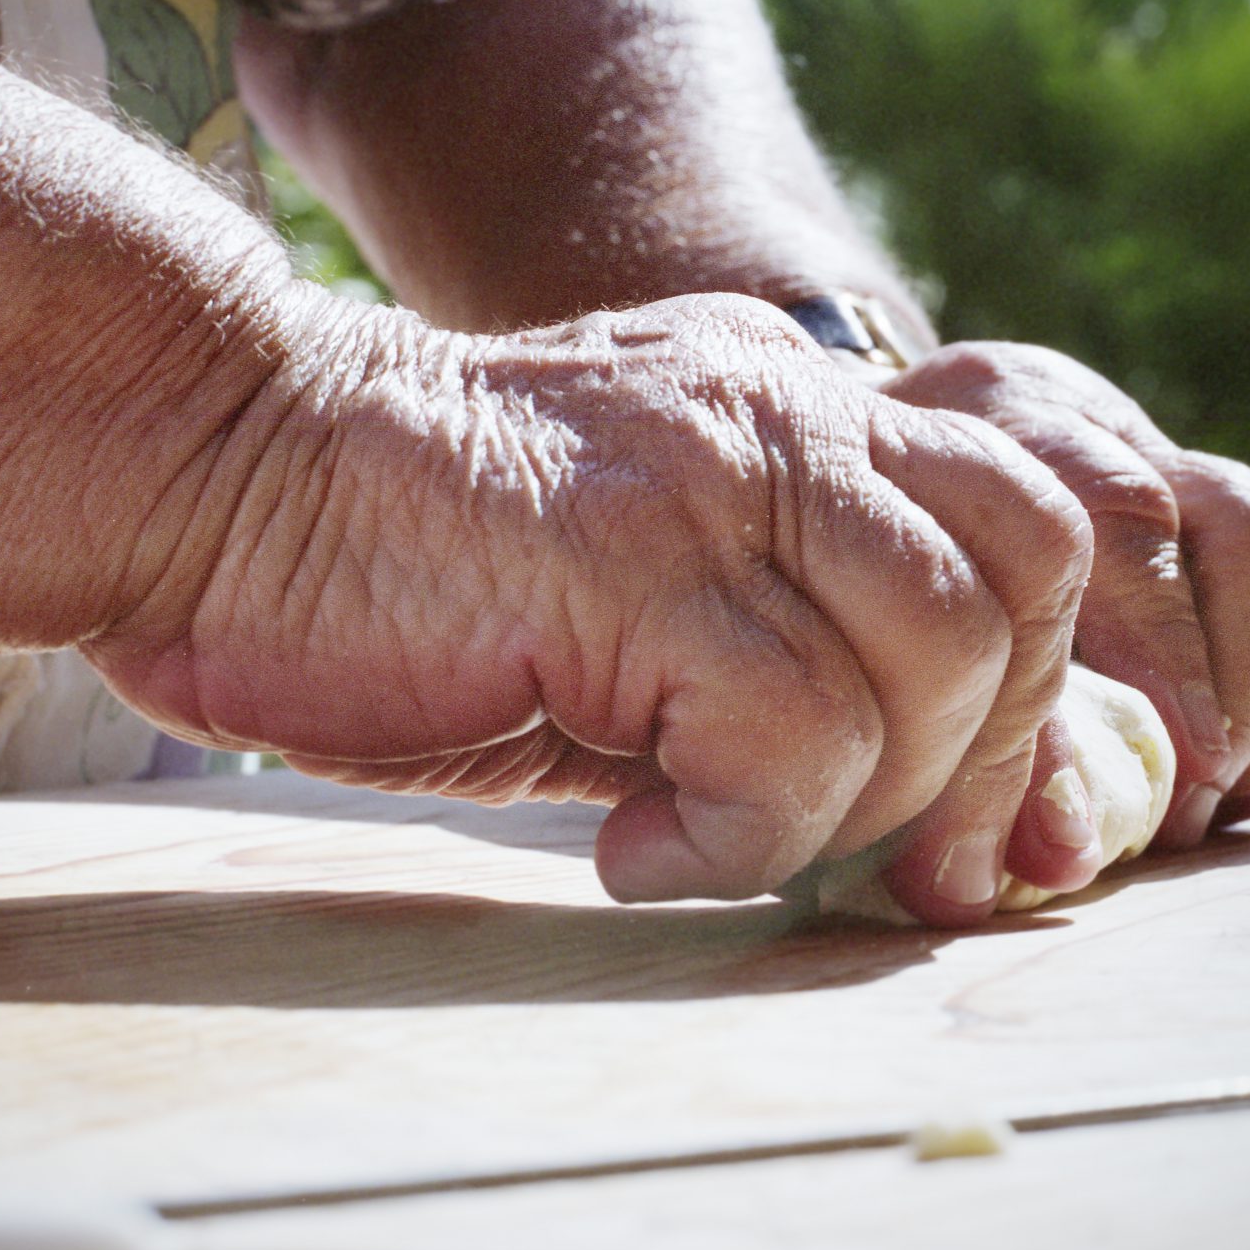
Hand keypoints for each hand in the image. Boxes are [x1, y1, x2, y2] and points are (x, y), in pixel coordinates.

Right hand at [87, 293, 1093, 915]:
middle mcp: (776, 408)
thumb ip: (773, 629)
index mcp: (789, 403)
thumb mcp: (631, 574)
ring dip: (866, 793)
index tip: (958, 816)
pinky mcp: (623, 554)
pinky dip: (739, 837)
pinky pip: (792, 732)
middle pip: (1034, 557)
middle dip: (988, 743)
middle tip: (856, 837)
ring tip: (725, 830)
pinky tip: (629, 845)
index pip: (1033, 502)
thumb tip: (914, 790)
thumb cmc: (399, 560)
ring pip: (942, 641)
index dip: (1040, 675)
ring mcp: (707, 467)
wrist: (209, 472)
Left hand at [880, 342, 1249, 846]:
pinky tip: (1244, 776)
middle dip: (1219, 681)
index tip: (1179, 759)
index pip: (1104, 513)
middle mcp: (1091, 425)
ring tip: (1216, 795)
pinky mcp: (1238, 528)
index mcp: (993, 424)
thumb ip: (968, 733)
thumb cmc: (862, 576)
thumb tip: (1058, 860)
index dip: (1155, 642)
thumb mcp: (886, 623)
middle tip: (1191, 796)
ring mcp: (1174, 464)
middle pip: (1226, 525)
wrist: (864, 479)